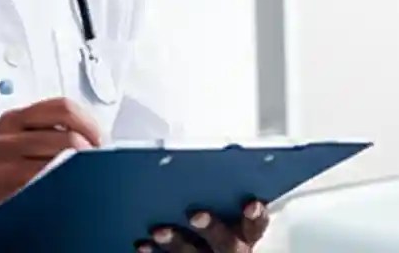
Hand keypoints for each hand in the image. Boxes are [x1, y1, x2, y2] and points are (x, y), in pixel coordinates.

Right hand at [0, 98, 101, 236]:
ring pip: (60, 159)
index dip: (89, 123)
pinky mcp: (2, 182)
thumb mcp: (23, 142)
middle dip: (90, 153)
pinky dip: (62, 185)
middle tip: (98, 165)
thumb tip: (98, 139)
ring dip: (80, 171)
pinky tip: (65, 189)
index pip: (63, 107)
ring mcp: (3, 158)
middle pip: (67, 136)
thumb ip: (53, 132)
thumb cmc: (6, 171)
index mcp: (16, 118)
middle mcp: (8, 134)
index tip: (102, 140)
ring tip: (84, 178)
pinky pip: (45, 181)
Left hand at [135, 201, 269, 252]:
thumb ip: (221, 189)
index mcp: (244, 233)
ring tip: (159, 231)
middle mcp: (230, 250)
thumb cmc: (214, 218)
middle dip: (211, 228)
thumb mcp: (225, 206)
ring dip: (176, 243)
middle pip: (226, 244)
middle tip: (195, 214)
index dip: (256, 214)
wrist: (206, 247)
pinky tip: (142, 243)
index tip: (250, 204)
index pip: (256, 224)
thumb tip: (212, 155)